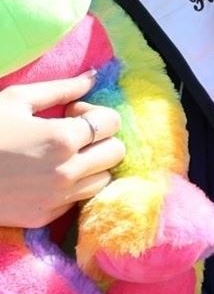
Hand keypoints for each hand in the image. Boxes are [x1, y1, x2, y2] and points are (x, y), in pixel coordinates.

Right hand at [0, 75, 124, 227]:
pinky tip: (48, 174)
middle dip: (100, 138)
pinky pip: (77, 200)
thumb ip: (62, 88)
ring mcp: (55, 199)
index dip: (95, 111)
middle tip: (72, 133)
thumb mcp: (17, 100)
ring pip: (103, 179)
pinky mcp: (43, 217)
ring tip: (62, 155)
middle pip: (115, 152)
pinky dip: (72, 187)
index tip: (71, 112)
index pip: (112, 122)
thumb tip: (93, 76)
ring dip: (91, 164)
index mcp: (63, 139)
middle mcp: (66, 172)